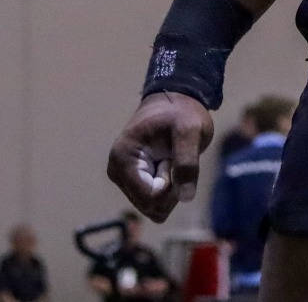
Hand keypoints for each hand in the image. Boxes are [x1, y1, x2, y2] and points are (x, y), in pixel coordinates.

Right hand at [106, 92, 212, 222]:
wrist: (174, 100)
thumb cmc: (182, 112)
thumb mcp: (192, 131)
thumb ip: (188, 163)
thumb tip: (186, 198)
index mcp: (123, 159)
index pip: (150, 198)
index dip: (170, 184)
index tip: (171, 157)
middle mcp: (116, 172)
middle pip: (150, 206)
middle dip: (169, 187)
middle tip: (171, 157)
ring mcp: (122, 179)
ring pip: (153, 207)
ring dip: (168, 187)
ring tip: (168, 158)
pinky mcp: (131, 182)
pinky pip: (153, 202)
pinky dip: (166, 188)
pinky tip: (165, 164)